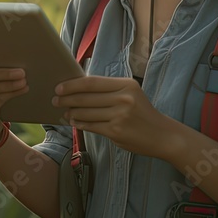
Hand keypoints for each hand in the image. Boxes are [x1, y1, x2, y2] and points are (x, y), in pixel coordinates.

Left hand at [53, 76, 178, 158]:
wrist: (162, 135)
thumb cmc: (142, 113)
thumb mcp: (130, 94)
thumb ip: (108, 91)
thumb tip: (78, 88)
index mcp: (126, 85)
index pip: (91, 82)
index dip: (72, 85)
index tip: (59, 87)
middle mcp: (123, 99)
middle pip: (86, 97)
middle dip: (67, 99)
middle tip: (55, 100)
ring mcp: (120, 116)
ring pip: (86, 113)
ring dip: (72, 113)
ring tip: (65, 112)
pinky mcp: (116, 132)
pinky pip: (91, 126)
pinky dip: (80, 124)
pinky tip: (75, 122)